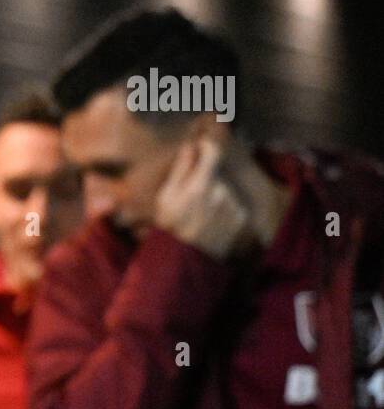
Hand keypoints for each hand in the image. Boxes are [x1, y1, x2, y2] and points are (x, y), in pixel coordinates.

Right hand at [153, 138, 250, 260]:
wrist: (188, 262)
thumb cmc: (171, 229)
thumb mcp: (165, 198)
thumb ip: (180, 170)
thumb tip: (190, 147)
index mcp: (201, 185)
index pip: (212, 151)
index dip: (206, 147)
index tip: (199, 149)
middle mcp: (221, 192)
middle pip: (216, 174)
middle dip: (204, 180)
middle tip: (189, 199)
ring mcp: (234, 206)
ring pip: (224, 190)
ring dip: (214, 197)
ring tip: (199, 215)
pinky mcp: (242, 218)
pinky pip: (233, 206)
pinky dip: (223, 210)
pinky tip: (211, 223)